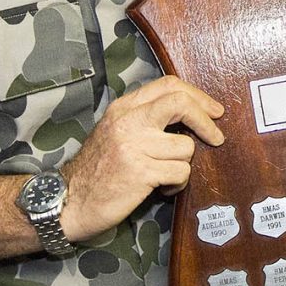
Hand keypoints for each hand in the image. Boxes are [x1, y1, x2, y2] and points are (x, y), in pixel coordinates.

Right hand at [60, 76, 224, 241]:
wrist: (69, 201)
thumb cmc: (96, 169)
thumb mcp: (115, 131)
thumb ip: (144, 118)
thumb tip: (190, 115)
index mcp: (123, 108)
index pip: (168, 85)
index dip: (198, 96)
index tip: (214, 111)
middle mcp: (128, 121)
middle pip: (180, 103)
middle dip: (206, 120)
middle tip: (216, 136)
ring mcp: (134, 146)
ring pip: (186, 147)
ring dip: (183, 165)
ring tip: (167, 174)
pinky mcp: (140, 172)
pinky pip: (180, 173)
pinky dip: (178, 184)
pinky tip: (162, 188)